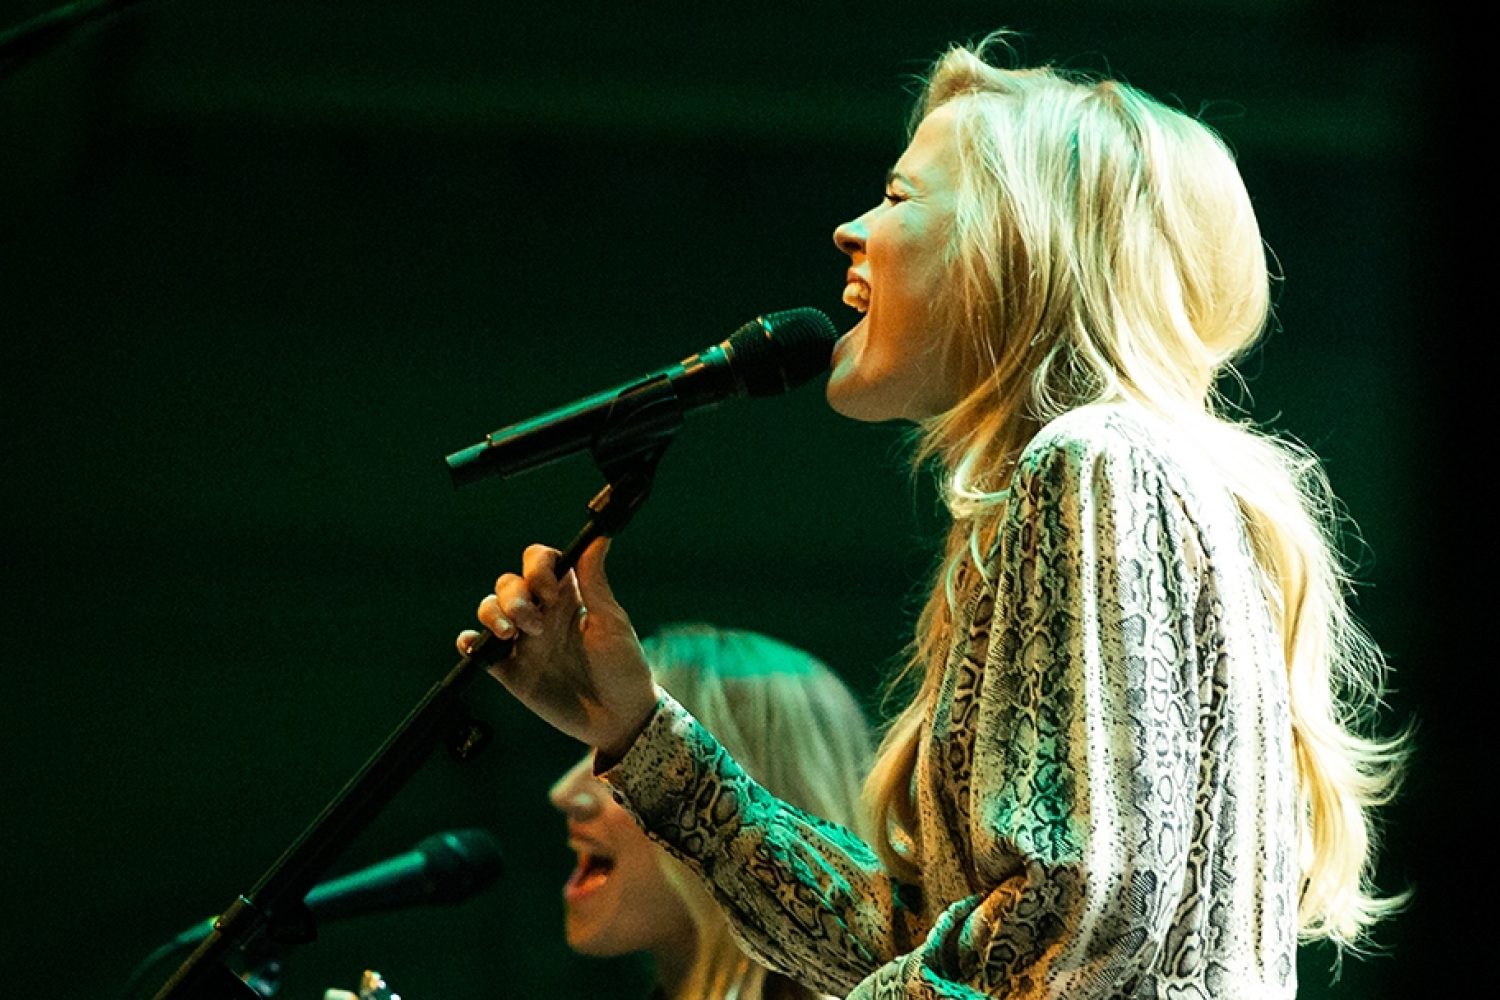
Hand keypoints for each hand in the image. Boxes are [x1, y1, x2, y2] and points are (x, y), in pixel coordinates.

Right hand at [457, 536, 658, 758]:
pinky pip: (479, 651)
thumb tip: (598, 537)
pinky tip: (474, 645)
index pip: (539, 563)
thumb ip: (595, 582)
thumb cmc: (624, 668)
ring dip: (492, 614)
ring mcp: (524, 643)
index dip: (536, 567)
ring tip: (512, 635)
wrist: (619, 720)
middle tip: (535, 624)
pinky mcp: (510, 672)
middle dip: (514, 596)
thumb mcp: (611, 623)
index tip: (548, 589)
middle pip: (509, 584)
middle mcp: (542, 615)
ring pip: (490, 610)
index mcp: (567, 598)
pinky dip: (470, 642)